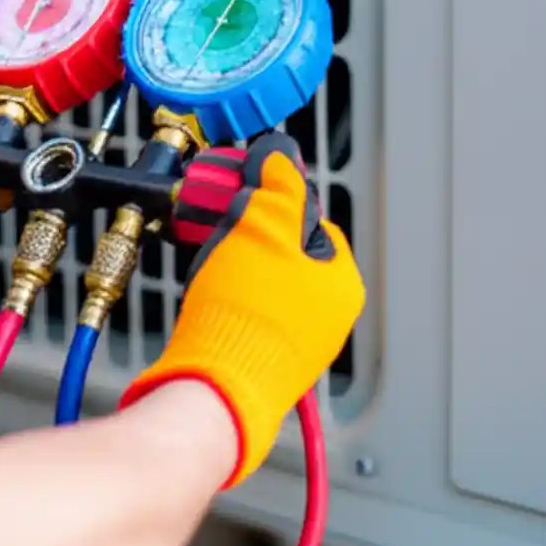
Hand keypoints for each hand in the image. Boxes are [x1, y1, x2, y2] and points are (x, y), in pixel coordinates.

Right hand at [120, 132, 364, 486]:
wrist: (211, 390)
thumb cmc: (246, 313)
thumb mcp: (264, 225)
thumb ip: (278, 184)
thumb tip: (281, 154)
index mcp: (341, 283)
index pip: (311, 219)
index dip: (272, 199)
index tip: (242, 191)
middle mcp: (326, 318)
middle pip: (283, 249)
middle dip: (245, 231)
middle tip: (217, 225)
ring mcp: (293, 345)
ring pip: (260, 281)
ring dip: (230, 262)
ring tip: (207, 261)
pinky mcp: (260, 363)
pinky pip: (244, 314)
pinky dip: (223, 297)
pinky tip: (205, 296)